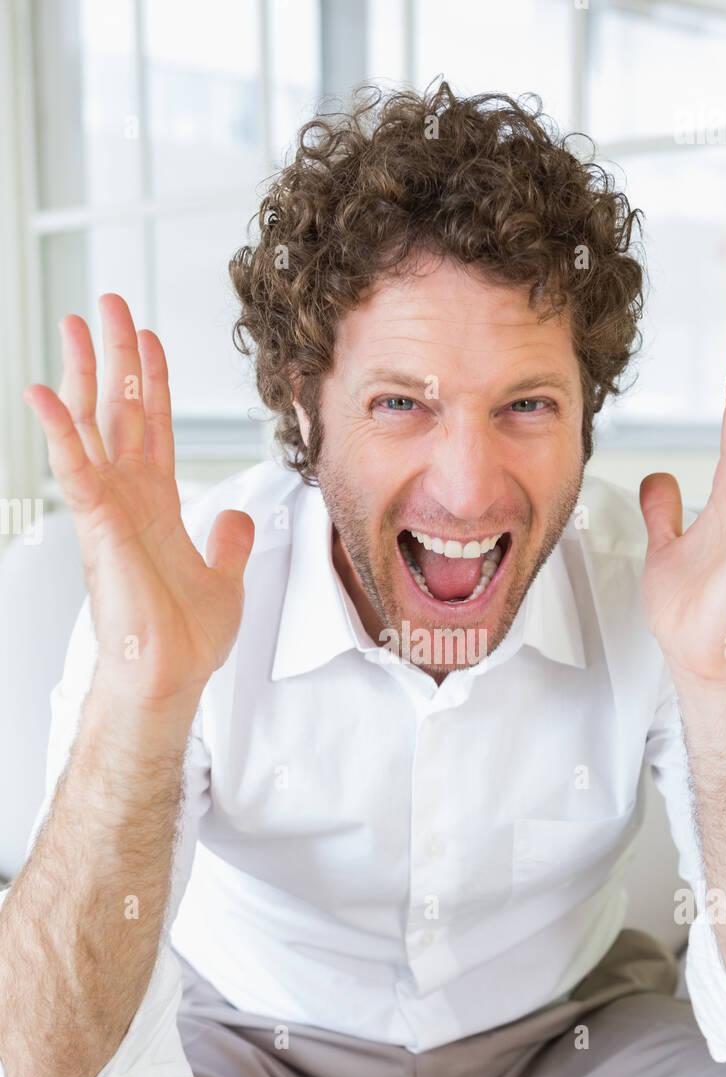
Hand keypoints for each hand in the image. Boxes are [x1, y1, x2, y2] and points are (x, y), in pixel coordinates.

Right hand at [23, 294, 254, 710]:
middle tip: (107, 304)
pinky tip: (44, 393)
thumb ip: (227, 540)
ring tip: (77, 323)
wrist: (169, 678)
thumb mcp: (224, 577)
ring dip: (85, 373)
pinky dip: (60, 432)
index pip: (152, 427)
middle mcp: (127, 498)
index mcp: (155, 504)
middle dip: (115, 356)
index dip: (151, 380)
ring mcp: (109, 510)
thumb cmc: (185, 640)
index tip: (147, 338)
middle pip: (118, 411)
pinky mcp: (99, 528)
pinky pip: (75, 471)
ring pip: (93, 426)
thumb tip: (236, 513)